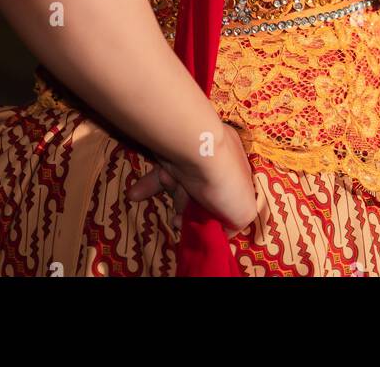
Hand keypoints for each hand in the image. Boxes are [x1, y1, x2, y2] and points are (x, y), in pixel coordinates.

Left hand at [127, 122, 256, 234]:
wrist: (199, 148)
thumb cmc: (225, 182)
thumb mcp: (244, 212)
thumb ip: (235, 223)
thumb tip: (221, 231)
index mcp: (236, 174)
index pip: (222, 202)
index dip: (209, 219)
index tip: (199, 228)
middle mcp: (215, 164)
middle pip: (198, 197)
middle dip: (187, 205)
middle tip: (180, 212)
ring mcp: (191, 159)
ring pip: (178, 186)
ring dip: (173, 193)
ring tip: (169, 184)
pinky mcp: (169, 154)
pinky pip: (158, 176)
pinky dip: (146, 186)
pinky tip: (135, 194)